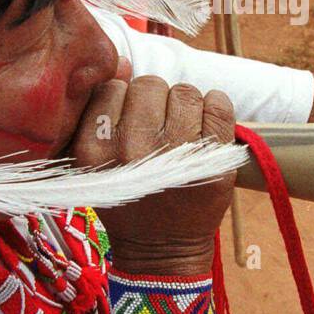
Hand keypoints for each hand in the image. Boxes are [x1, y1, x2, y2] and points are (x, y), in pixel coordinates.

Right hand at [72, 74, 235, 274]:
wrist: (162, 251)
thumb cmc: (129, 199)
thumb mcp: (95, 163)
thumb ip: (100, 113)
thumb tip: (123, 62)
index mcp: (95, 149)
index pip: (114, 88)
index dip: (126, 101)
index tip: (133, 123)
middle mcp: (132, 150)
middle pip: (151, 84)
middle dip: (157, 101)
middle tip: (160, 129)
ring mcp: (176, 155)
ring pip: (185, 91)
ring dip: (186, 106)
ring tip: (182, 133)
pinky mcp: (214, 160)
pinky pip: (218, 102)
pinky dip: (215, 108)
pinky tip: (205, 129)